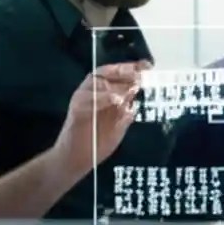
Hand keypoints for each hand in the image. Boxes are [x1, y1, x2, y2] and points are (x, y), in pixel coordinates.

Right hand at [50, 62, 148, 177]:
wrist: (76, 158)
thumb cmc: (99, 140)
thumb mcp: (119, 122)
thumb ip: (127, 108)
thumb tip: (139, 94)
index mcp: (105, 92)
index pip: (118, 74)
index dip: (132, 68)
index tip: (147, 66)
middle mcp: (92, 90)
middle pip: (107, 72)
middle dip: (125, 72)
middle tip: (139, 76)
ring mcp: (82, 98)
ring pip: (97, 82)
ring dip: (115, 84)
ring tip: (131, 90)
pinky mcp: (75, 109)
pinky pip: (87, 98)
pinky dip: (102, 98)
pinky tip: (115, 100)